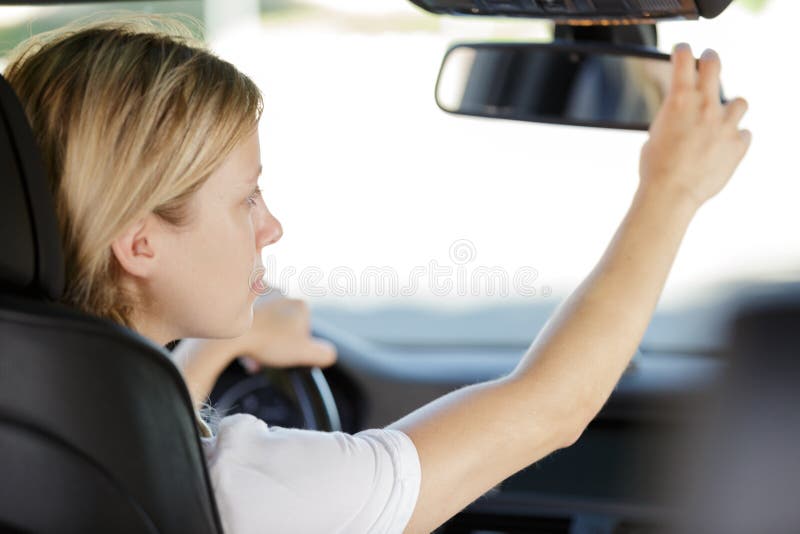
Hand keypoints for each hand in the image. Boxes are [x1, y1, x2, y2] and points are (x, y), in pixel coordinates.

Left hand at [234, 296, 336, 372]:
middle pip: (284, 327)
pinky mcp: (239, 301)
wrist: (229, 335)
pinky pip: (250, 320)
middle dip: (277, 344)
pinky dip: (249, 334)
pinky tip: (244, 348)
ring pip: (266, 324)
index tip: (284, 353)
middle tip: (268, 357)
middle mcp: (281, 293)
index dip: (295, 346)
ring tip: (254, 356)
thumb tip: (329, 353)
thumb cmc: (268, 341)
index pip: (304, 330)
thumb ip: (323, 353)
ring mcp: (259, 295)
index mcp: (298, 303)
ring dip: (262, 341)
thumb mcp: (303, 352)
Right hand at [639, 44, 750, 208]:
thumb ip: (673, 116)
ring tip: (722, 117)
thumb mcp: (656, 132)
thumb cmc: (655, 166)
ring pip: (739, 101)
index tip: (682, 50)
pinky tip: (724, 146)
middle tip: (708, 60)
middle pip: (714, 66)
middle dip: (710, 60)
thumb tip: (680, 112)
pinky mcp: (738, 144)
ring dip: (730, 107)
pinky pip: (744, 134)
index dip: (682, 50)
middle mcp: (705, 106)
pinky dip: (735, 138)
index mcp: (679, 101)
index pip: (683, 59)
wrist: (671, 193)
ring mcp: (726, 125)